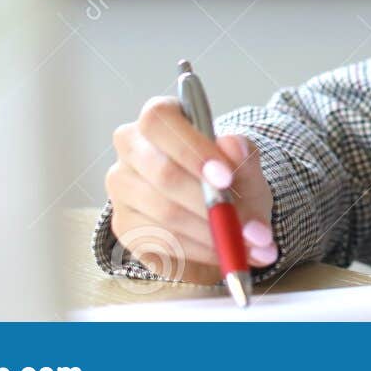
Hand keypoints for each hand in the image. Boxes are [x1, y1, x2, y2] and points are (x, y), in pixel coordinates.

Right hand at [106, 96, 277, 282]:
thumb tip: (233, 146)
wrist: (220, 209)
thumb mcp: (245, 164)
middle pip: (162, 173)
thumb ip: (243, 155)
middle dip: (209, 203)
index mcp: (158, 118)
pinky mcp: (124, 226)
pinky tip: (221, 252)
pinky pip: (161, 242)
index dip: (191, 149)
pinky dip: (198, 251)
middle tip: (247, 225)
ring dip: (211, 232)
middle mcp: (131, 148)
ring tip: (248, 244)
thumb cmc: (229, 176)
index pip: (159, 121)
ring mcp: (122, 189)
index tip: (226, 178)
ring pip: (164, 213)